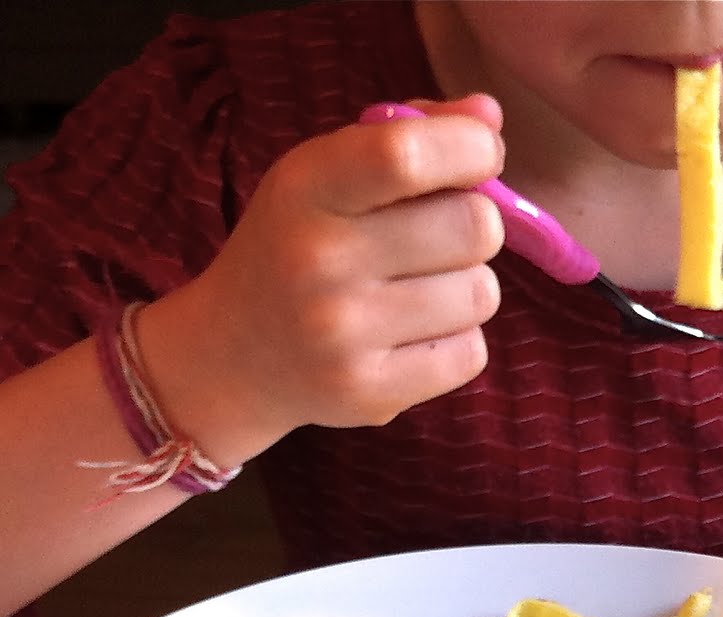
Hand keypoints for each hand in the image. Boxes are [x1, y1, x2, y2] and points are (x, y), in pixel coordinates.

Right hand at [144, 94, 507, 459]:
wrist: (231, 353)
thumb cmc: (298, 244)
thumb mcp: (327, 175)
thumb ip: (407, 136)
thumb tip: (490, 116)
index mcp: (306, 187)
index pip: (408, 154)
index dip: (472, 148)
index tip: (480, 156)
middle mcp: (320, 260)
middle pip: (474, 227)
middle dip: (475, 225)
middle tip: (439, 237)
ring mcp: (343, 334)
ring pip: (481, 294)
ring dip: (467, 287)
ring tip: (419, 290)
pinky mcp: (369, 393)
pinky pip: (470, 354)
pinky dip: (457, 342)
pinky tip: (413, 335)